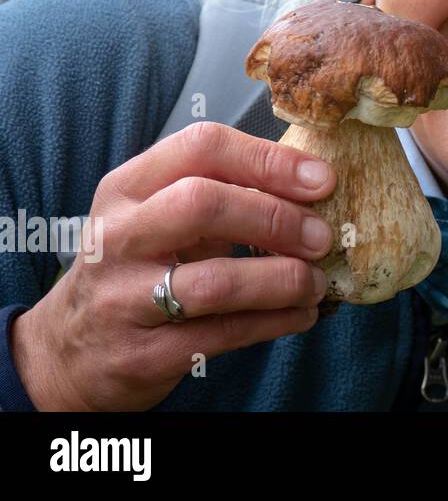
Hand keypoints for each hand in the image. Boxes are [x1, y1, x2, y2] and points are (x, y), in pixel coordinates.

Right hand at [11, 122, 336, 410]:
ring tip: (317, 282)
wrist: (70, 351)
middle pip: (203, 205)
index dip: (269, 160)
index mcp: (128, 188)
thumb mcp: (160, 215)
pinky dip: (276, 322)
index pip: (201, 147)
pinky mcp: (142, 354)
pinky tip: (302, 314)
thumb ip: (223, 190)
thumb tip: (314, 184)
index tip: (322, 180)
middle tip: (321, 237)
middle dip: (276, 218)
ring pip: (217, 281)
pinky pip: (223, 334)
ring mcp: (124, 298)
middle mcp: (118, 237)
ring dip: (284, 280)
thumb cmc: (137, 267)